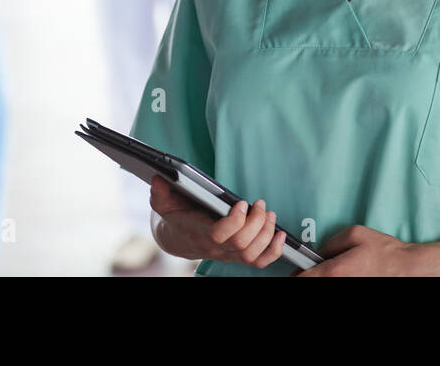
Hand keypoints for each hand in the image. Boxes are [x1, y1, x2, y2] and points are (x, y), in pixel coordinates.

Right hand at [149, 175, 288, 266]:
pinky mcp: (239, 255)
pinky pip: (260, 261)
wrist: (180, 238)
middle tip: (260, 204)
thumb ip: (160, 192)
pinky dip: (275, 251)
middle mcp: (216, 247)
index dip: (234, 221)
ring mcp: (229, 254)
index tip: (241, 203)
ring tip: (269, 214)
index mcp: (200, 233)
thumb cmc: (178, 217)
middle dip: (257, 222)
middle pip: (241, 243)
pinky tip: (281, 235)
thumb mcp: (164, 203)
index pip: (219, 235)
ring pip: (253, 253)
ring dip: (267, 233)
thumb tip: (158, 178)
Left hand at [293, 224, 421, 276]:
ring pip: (324, 284)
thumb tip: (319, 252)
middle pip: (312, 283)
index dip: (296, 274)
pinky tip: (343, 273)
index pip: (303, 278)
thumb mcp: (355, 234)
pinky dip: (334, 278)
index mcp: (334, 270)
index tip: (296, 270)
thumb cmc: (383, 251)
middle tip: (312, 270)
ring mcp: (345, 288)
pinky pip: (336, 285)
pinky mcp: (351, 289)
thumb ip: (331, 242)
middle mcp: (337, 284)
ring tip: (333, 270)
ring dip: (322, 278)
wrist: (405, 268)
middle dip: (309, 277)